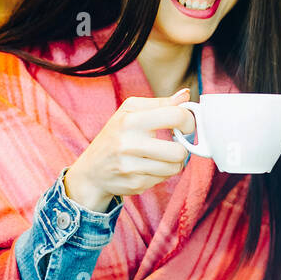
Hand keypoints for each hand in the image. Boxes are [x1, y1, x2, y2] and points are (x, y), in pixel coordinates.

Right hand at [64, 89, 194, 211]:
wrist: (91, 170)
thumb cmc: (115, 135)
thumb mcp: (130, 112)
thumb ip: (161, 103)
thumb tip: (185, 95)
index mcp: (130, 120)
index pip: (176, 116)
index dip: (189, 121)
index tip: (186, 126)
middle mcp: (128, 144)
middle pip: (179, 151)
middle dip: (182, 148)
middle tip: (175, 144)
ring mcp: (130, 166)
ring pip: (175, 167)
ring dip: (174, 162)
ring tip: (162, 156)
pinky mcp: (134, 184)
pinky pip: (164, 179)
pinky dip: (161, 173)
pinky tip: (148, 167)